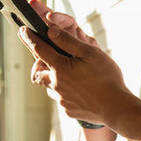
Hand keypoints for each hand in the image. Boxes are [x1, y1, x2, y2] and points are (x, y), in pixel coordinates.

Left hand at [21, 2, 135, 127]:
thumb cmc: (107, 78)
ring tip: (70, 75)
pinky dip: (66, 92)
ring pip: (50, 86)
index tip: (23, 30)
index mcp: (60, 68)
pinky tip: (81, 90)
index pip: (39, 49)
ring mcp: (62, 99)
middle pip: (37, 73)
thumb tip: (51, 31)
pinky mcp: (69, 110)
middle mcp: (56, 85)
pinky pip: (62, 98)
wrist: (117, 108)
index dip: (29, 38)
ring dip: (54, 79)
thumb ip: (68, 42)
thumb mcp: (90, 53)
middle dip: (39, 65)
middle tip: (49, 59)